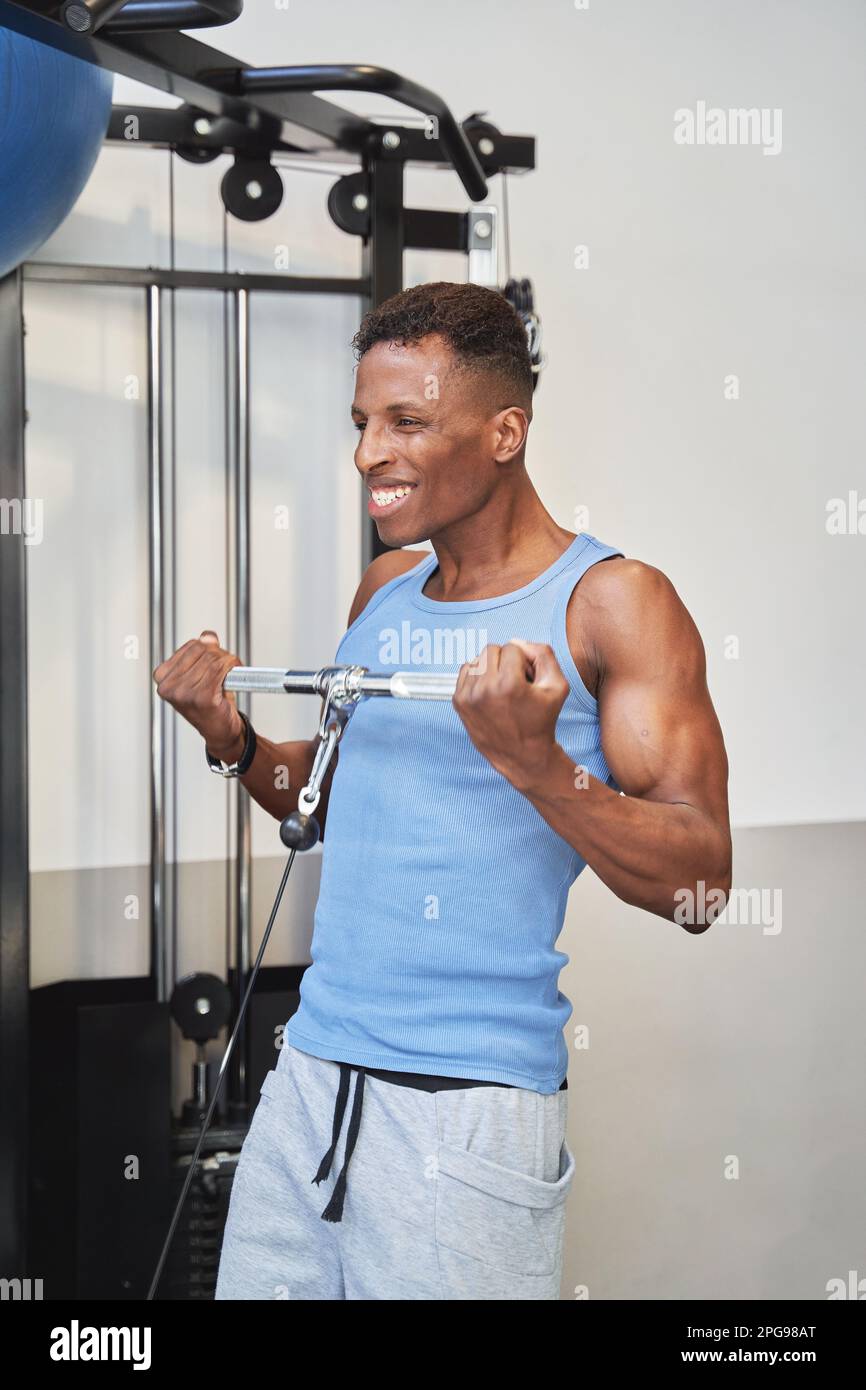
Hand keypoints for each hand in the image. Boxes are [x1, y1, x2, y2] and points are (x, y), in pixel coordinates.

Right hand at [153, 631, 243, 759]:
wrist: (219, 731)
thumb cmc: (209, 704)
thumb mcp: (199, 674)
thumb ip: (201, 652)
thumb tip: (207, 636)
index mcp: (162, 677)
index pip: (191, 646)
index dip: (209, 649)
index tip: (215, 658)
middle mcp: (169, 686)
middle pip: (202, 651)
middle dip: (220, 655)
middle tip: (226, 666)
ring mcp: (184, 693)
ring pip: (213, 659)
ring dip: (228, 662)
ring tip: (230, 673)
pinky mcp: (202, 697)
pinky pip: (220, 669)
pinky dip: (232, 667)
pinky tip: (233, 676)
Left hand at [452, 640, 568, 790]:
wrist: (522, 755)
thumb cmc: (542, 720)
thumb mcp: (558, 686)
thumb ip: (543, 654)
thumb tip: (518, 641)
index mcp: (508, 684)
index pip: (512, 647)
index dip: (524, 661)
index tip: (528, 680)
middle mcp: (484, 689)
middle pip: (492, 649)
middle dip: (506, 661)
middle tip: (516, 682)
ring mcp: (468, 696)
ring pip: (478, 659)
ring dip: (491, 668)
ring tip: (503, 689)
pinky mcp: (458, 702)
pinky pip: (466, 671)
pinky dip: (478, 677)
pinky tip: (490, 693)